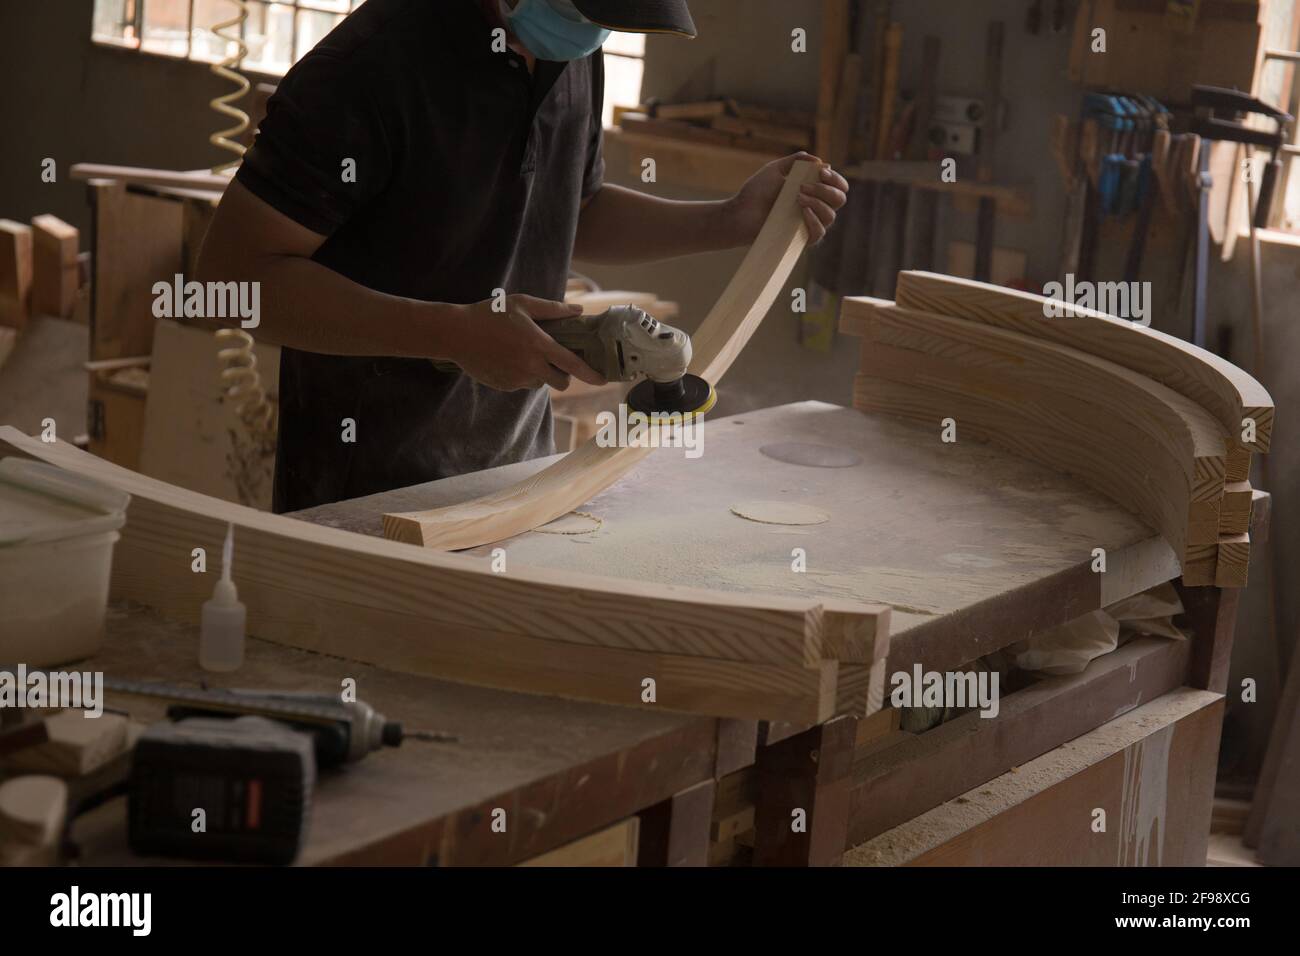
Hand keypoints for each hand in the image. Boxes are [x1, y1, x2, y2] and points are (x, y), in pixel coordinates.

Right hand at [449, 294, 607, 391]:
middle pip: (560, 382)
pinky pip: (522, 384)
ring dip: (540, 373)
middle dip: (562, 374)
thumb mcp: (522, 304)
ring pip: (540, 383)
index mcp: (539, 346)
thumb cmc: (490, 314)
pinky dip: (521, 375)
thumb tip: (577, 311)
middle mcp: (531, 366)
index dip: (590, 374)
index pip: (573, 365)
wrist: (456, 334)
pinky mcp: (505, 386)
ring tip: (522, 353)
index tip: (603, 380)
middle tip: (553, 359)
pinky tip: (507, 359)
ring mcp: (517, 379)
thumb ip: (552, 309)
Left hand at [723, 152, 849, 245]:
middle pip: (839, 199)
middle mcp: (815, 208)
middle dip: (827, 189)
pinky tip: (803, 212)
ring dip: (818, 203)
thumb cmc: (756, 192)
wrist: (740, 213)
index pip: (838, 185)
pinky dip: (814, 220)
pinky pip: (819, 232)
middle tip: (803, 186)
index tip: (821, 172)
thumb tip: (820, 162)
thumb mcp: (775, 170)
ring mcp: (809, 224)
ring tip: (797, 197)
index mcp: (813, 191)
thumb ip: (796, 162)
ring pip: (831, 215)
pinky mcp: (801, 239)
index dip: (835, 178)